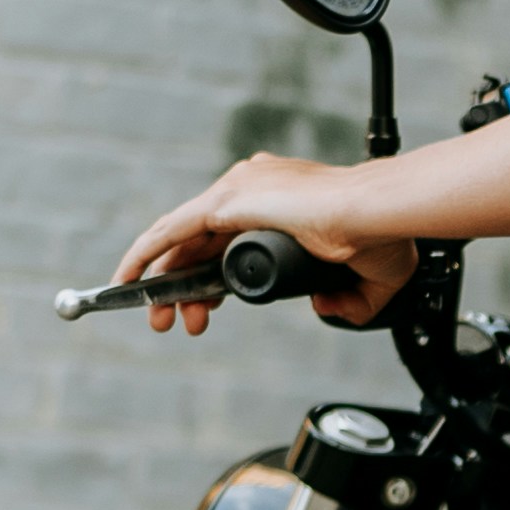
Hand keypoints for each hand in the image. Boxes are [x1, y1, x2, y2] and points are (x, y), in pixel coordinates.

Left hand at [110, 151, 424, 333]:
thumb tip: (328, 308)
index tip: (212, 307)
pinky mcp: (225, 202)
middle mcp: (252, 186)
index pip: (228, 239)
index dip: (213, 278)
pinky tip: (128, 280)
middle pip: (199, 242)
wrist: (378, 214)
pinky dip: (145, 255)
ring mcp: (237, 190)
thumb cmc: (381, 233)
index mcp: (281, 197)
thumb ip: (351, 299)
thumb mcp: (371, 278)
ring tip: (159, 319)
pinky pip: (170, 231)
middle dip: (185, 285)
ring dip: (165, 280)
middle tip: (181, 323)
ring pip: (182, 239)